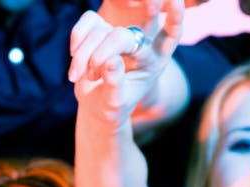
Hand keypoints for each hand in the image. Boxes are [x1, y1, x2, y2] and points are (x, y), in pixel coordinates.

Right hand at [70, 1, 183, 124]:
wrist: (96, 105)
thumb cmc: (111, 106)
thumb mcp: (115, 103)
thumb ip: (116, 84)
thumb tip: (111, 61)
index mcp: (155, 60)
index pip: (171, 34)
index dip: (174, 16)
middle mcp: (140, 42)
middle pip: (123, 36)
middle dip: (103, 53)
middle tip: (93, 75)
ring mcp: (119, 33)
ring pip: (99, 31)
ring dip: (85, 56)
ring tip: (85, 77)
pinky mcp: (99, 28)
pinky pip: (88, 21)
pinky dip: (77, 38)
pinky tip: (75, 57)